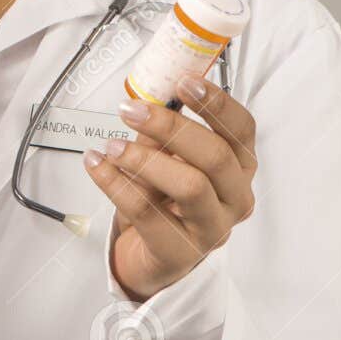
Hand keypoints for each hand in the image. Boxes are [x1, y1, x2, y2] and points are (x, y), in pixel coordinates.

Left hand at [83, 73, 256, 301]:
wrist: (153, 257)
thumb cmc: (167, 201)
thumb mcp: (169, 158)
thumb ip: (164, 131)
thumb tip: (145, 97)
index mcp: (239, 168)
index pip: (242, 129)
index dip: (217, 103)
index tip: (184, 82)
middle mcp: (235, 198)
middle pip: (216, 156)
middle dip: (171, 127)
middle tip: (133, 110)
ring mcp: (212, 229)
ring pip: (190, 186)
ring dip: (144, 159)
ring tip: (112, 145)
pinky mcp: (180, 252)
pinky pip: (147, 212)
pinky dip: (115, 183)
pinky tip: (97, 165)